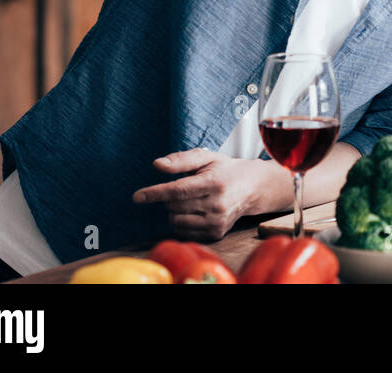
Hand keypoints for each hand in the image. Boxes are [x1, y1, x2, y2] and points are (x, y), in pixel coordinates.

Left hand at [132, 148, 287, 241]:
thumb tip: (157, 165)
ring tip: (190, 200)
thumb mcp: (207, 157)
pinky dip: (182, 221)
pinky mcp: (216, 233)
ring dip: (175, 210)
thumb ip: (181, 160)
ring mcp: (217, 222)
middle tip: (184, 189)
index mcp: (214, 182)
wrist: (253, 187)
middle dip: (170, 198)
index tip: (137, 197)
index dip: (155, 193)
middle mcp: (217, 204)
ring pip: (176, 221)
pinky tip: (195, 211)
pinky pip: (184, 231)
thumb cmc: (226, 170)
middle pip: (174, 206)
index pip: (178, 190)